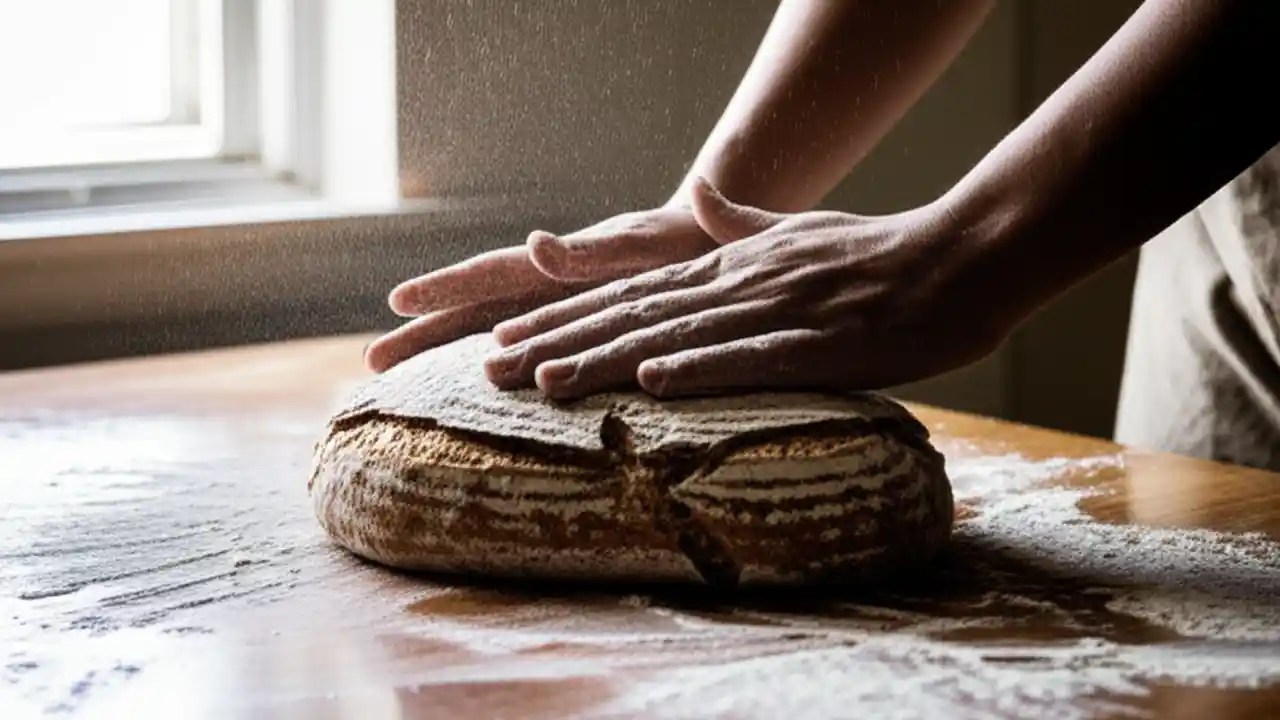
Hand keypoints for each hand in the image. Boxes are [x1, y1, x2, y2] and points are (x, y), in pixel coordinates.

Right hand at [363, 199, 778, 371]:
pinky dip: (494, 366)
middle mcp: (551, 284)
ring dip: (447, 354)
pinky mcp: (579, 328)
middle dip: (425, 332)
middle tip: (371, 362)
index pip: (494, 275)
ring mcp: (561, 308)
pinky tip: (472, 392)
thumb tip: (535, 245)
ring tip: (395, 378)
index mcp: (563, 262)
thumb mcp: (645, 243)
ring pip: (493, 331)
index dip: (446, 288)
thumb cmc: (684, 240)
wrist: (710, 240)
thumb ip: (594, 250)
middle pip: (477, 308)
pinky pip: (528, 349)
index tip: (396, 300)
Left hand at [482, 178, 1007, 399]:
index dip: (564, 315)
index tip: (509, 337)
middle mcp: (736, 283)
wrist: (956, 258)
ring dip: (605, 358)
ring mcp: (773, 311)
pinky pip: (747, 358)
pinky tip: (648, 382)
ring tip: (543, 380)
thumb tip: (697, 189)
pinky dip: (695, 368)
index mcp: (729, 264)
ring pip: (673, 336)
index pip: (628, 292)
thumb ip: (738, 217)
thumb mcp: (796, 228)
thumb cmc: (876, 251)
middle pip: (630, 314)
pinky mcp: (815, 344)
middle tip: (491, 367)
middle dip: (558, 340)